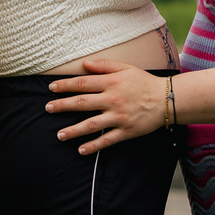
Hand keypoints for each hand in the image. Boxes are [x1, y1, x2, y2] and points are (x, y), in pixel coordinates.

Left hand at [45, 58, 167, 153]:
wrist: (167, 99)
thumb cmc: (144, 82)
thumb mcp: (125, 68)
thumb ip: (104, 65)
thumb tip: (84, 64)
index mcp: (111, 83)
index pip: (83, 83)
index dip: (65, 85)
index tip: (51, 88)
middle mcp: (112, 100)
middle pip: (82, 103)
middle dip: (62, 106)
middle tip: (47, 109)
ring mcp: (119, 117)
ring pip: (91, 125)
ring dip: (74, 130)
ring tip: (59, 134)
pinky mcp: (126, 131)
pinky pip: (107, 140)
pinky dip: (93, 146)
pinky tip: (80, 150)